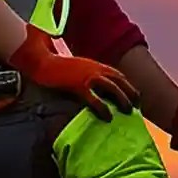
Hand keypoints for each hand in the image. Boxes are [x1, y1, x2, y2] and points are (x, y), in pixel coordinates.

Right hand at [7, 24, 138, 120]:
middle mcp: (94, 68)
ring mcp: (87, 75)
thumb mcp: (74, 67)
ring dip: (123, 98)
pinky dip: (103, 107)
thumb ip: (84, 72)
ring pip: (112, 87)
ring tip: (129, 111)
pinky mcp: (78, 85)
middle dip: (131, 91)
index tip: (133, 94)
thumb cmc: (53, 64)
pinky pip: (95, 98)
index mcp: (94, 64)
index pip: (116, 74)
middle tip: (138, 104)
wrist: (40, 60)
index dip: (126, 84)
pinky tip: (108, 117)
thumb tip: (88, 83)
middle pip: (119, 80)